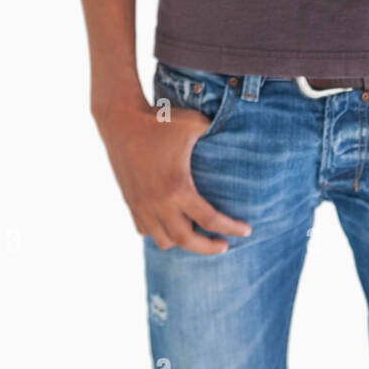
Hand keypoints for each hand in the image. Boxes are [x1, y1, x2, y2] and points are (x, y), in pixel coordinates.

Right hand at [95, 98, 252, 252]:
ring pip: (164, 241)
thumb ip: (216, 131)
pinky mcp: (131, 202)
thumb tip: (237, 132)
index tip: (247, 230)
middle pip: (187, 241)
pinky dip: (160, 232)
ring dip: (182, 242)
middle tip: (224, 245)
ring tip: (197, 233)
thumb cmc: (160, 121)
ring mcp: (142, 206)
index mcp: (178, 187)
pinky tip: (171, 223)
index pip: (210, 220)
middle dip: (208, 248)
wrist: (121, 120)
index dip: (231, 228)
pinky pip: (145, 230)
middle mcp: (159, 203)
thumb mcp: (195, 123)